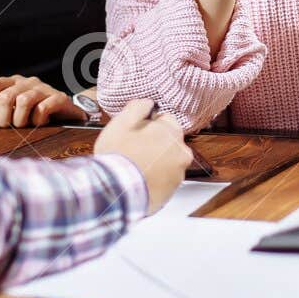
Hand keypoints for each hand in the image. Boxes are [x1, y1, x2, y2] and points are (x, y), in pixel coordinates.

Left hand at [0, 76, 86, 128]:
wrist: (67, 116)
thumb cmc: (34, 118)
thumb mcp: (13, 115)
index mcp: (12, 82)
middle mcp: (27, 82)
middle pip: (5, 96)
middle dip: (3, 118)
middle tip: (8, 128)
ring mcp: (43, 88)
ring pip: (23, 101)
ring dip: (21, 120)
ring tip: (25, 127)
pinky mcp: (59, 97)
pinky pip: (43, 108)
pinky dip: (38, 121)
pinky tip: (42, 124)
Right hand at [93, 99, 191, 214]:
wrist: (116, 191)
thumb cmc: (119, 156)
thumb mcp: (122, 121)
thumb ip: (139, 106)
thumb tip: (148, 104)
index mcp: (173, 132)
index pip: (166, 120)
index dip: (149, 125)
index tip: (137, 132)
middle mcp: (182, 153)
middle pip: (169, 142)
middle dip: (155, 144)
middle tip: (135, 150)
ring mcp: (178, 175)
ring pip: (168, 162)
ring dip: (156, 163)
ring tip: (136, 167)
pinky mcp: (171, 193)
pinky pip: (164, 181)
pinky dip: (155, 180)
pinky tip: (140, 179)